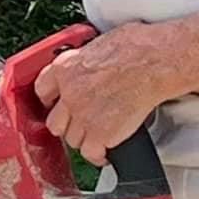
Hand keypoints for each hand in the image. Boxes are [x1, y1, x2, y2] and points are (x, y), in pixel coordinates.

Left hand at [33, 24, 167, 167]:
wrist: (156, 62)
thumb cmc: (138, 47)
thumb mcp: (100, 43)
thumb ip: (87, 61)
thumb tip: (92, 64)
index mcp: (66, 68)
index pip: (42, 89)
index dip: (51, 100)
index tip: (57, 104)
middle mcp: (70, 93)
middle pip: (55, 122)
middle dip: (67, 124)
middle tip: (80, 123)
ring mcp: (83, 116)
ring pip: (72, 140)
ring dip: (84, 139)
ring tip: (97, 136)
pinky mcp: (101, 133)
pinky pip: (91, 153)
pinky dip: (99, 155)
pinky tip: (105, 152)